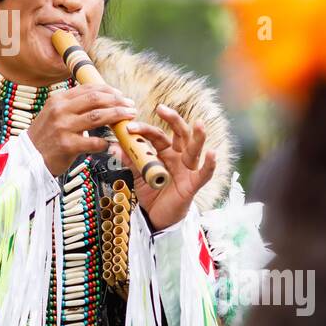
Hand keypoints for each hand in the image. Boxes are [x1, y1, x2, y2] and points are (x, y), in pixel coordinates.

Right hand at [27, 83, 137, 178]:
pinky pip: (94, 142)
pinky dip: (106, 143)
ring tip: (130, 117)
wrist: (27, 159)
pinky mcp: (67, 145)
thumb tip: (100, 99)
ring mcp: (63, 127)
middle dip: (117, 101)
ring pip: (98, 117)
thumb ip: (73, 106)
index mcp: (58, 100)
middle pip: (96, 99)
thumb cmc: (45, 137)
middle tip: (130, 106)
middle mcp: (60, 111)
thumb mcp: (54, 114)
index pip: (88, 89)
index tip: (121, 95)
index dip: (109, 91)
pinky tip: (112, 144)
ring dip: (117, 116)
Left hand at [109, 103, 216, 231]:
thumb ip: (130, 160)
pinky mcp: (193, 185)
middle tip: (161, 108)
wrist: (157, 216)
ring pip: (195, 149)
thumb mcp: (138, 174)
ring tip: (199, 124)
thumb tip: (114, 147)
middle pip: (179, 134)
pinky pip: (204, 174)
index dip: (144, 129)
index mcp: (165, 151)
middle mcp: (178, 156)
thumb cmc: (151, 192)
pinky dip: (209, 164)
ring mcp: (187, 169)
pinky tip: (212, 154)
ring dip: (198, 137)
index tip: (129, 125)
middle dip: (172, 119)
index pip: (156, 134)